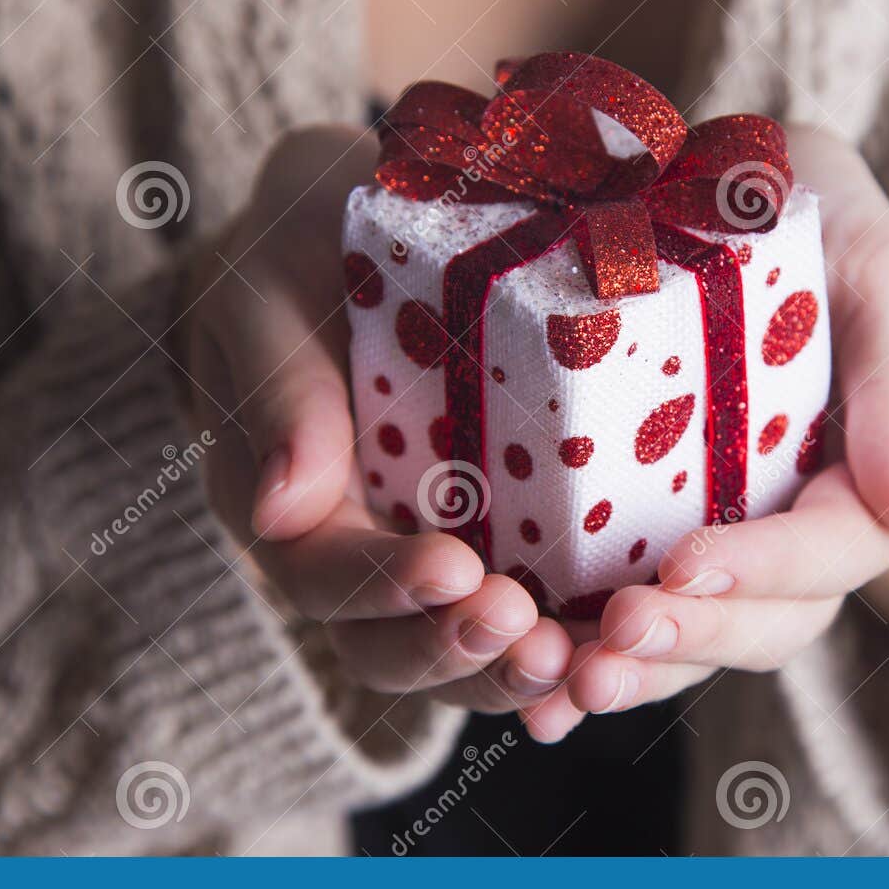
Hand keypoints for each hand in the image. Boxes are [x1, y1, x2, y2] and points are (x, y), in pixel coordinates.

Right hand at [178, 126, 577, 722]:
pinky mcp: (505, 536)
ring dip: (512, 669)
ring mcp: (430, 549)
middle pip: (385, 645)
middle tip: (526, 631)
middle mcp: (354, 546)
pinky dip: (568, 645)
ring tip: (580, 659)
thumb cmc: (306, 240)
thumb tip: (278, 509)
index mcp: (287, 498)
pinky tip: (619, 651)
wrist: (366, 219)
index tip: (453, 566)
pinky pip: (530, 613)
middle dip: (453, 650)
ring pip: (457, 651)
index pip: (316, 573)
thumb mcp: (269, 288)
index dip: (379, 586)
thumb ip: (278, 390)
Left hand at [562, 124, 888, 718]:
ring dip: (635, 673)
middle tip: (615, 635)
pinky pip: (623, 618)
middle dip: (692, 638)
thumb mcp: (875, 272)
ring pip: (693, 641)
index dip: (763, 568)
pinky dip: (583, 659)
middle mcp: (787, 527)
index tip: (686, 564)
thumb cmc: (814, 219)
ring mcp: (715, 538)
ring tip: (562, 681)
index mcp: (857, 477)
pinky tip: (529, 687)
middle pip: (762, 621)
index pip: (829, 547)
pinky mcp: (642, 535)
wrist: (722, 192)